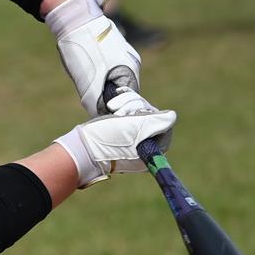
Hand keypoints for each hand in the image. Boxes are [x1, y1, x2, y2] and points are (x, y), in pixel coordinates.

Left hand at [46, 0, 141, 114]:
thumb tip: (98, 115)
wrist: (75, 17)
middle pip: (121, 88)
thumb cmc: (84, 49)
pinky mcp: (113, 45)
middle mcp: (131, 61)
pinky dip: (98, 71)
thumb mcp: (88, 81)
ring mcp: (123, 51)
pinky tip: (85, 65)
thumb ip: (96, 101)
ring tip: (85, 77)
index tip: (101, 111)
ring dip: (100, 83)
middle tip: (89, 94)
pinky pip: (108, 66)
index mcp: (130, 69)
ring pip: (113, 77)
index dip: (115, 107)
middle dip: (106, 95)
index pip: (128, 99)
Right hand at [55, 91, 174, 187]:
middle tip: (122, 113)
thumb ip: (159, 121)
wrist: (82, 144)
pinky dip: (121, 103)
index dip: (151, 114)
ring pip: (138, 112)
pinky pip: (127, 112)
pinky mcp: (119, 130)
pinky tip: (113, 102)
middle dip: (136, 107)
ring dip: (127, 104)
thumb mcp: (138, 127)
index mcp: (151, 151)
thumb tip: (172, 116)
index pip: (163, 126)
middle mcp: (142, 147)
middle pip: (150, 117)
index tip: (138, 113)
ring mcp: (130, 139)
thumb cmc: (109, 137)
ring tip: (113, 110)